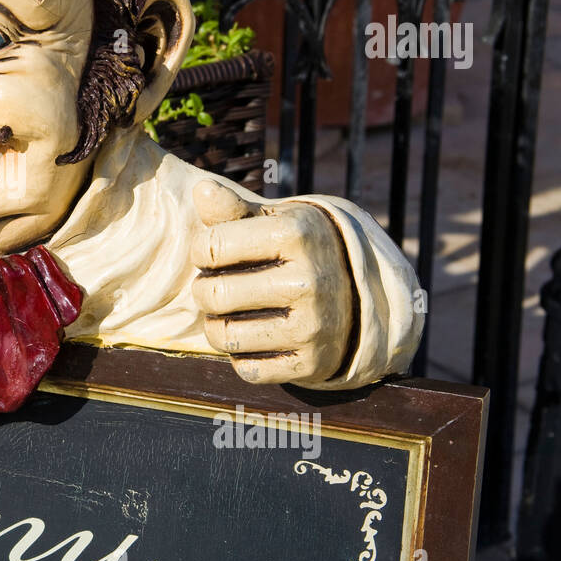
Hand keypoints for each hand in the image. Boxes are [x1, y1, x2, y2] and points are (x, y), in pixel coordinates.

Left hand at [189, 179, 353, 384]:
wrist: (359, 293)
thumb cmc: (297, 249)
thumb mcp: (272, 220)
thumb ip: (232, 208)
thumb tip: (202, 190)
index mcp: (298, 234)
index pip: (210, 246)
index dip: (202, 250)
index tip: (214, 252)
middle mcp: (309, 280)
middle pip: (213, 294)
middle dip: (204, 291)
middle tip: (218, 285)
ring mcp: (314, 325)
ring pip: (225, 336)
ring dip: (216, 327)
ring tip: (230, 313)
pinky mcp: (312, 363)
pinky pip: (247, 370)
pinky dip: (241, 356)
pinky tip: (254, 338)